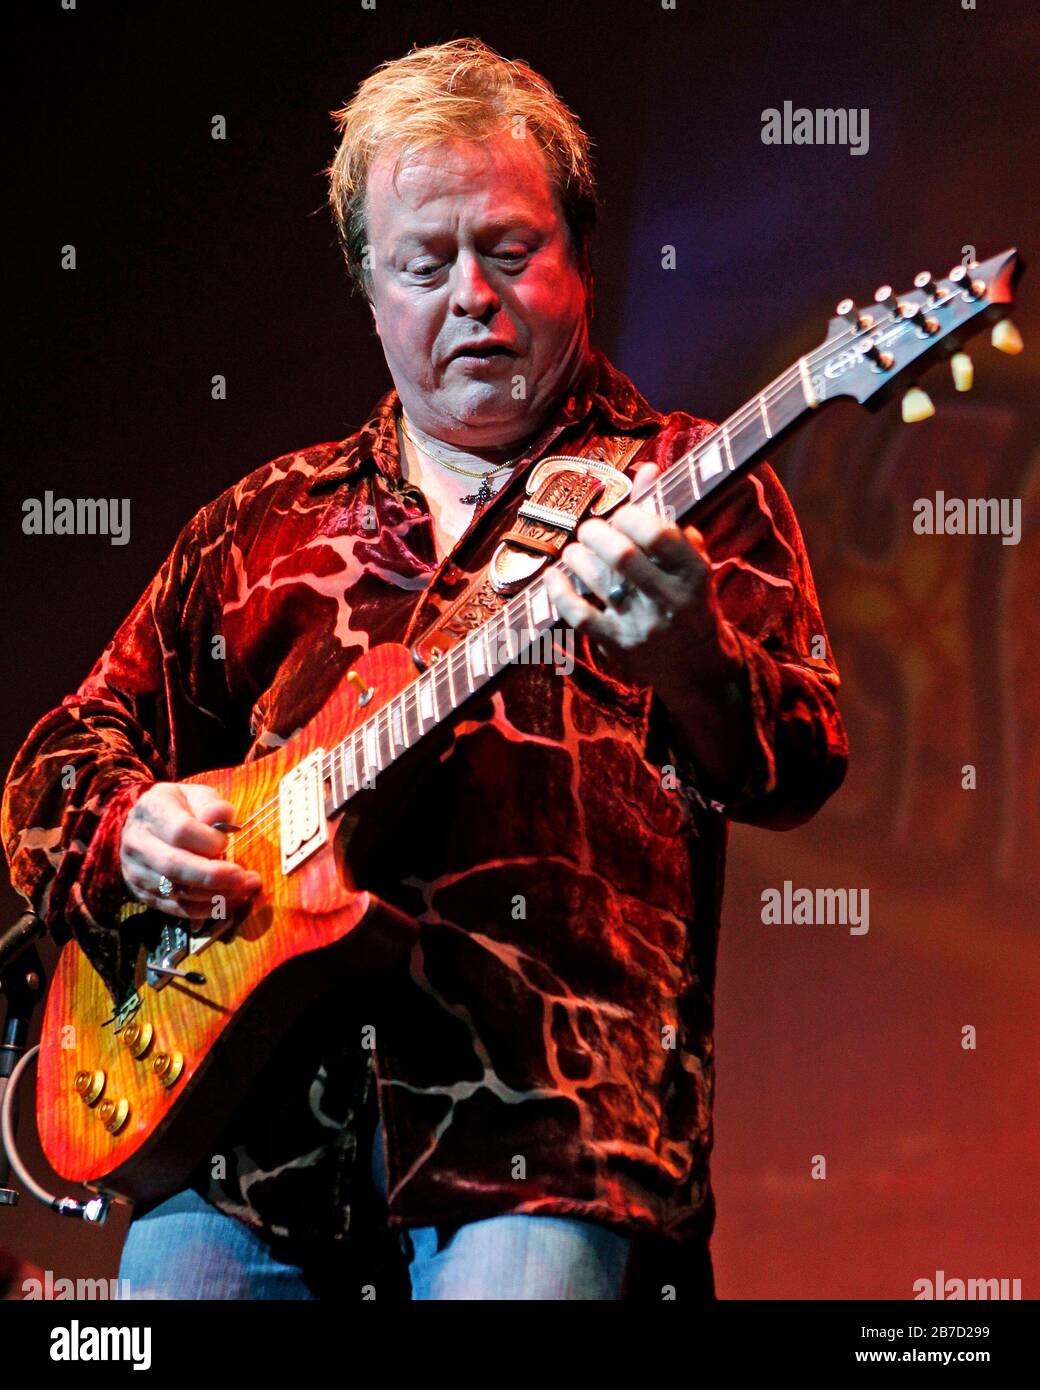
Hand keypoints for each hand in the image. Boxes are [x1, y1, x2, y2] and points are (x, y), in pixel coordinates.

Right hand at [120, 783, 260, 919]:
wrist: (146, 825)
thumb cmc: (180, 808)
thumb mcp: (197, 795)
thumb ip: (212, 805)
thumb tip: (221, 820)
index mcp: (152, 811)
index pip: (180, 831)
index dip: (208, 841)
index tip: (226, 841)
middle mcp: (137, 843)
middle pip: (174, 866)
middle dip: (213, 876)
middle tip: (244, 878)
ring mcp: (136, 872)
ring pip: (176, 891)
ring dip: (215, 895)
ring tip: (245, 888)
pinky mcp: (143, 895)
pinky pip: (176, 909)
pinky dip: (205, 909)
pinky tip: (228, 901)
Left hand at [544, 461, 736, 688]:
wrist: (697, 668)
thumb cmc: (690, 601)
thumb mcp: (689, 560)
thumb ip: (665, 516)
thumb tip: (646, 468)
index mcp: (693, 572)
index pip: (657, 533)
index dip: (631, 514)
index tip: (621, 514)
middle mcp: (670, 600)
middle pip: (622, 554)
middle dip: (596, 533)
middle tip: (590, 531)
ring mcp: (642, 625)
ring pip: (597, 579)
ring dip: (576, 556)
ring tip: (574, 551)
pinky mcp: (618, 646)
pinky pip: (578, 614)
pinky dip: (559, 591)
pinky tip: (553, 576)